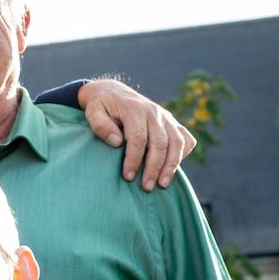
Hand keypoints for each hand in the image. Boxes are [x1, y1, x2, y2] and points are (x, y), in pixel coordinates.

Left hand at [77, 79, 196, 191]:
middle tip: (147, 187)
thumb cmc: (101, 106)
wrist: (113, 92)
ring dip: (172, 165)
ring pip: (177, 143)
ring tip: (163, 184)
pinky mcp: (171, 122)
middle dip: (154, 168)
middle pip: (160, 143)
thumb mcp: (92, 111)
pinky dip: (184, 153)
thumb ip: (100, 125)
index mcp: (134, 109)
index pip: (138, 139)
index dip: (134, 160)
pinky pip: (186, 138)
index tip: (128, 176)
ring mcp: (165, 117)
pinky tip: (174, 167)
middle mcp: (154, 112)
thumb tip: (117, 142)